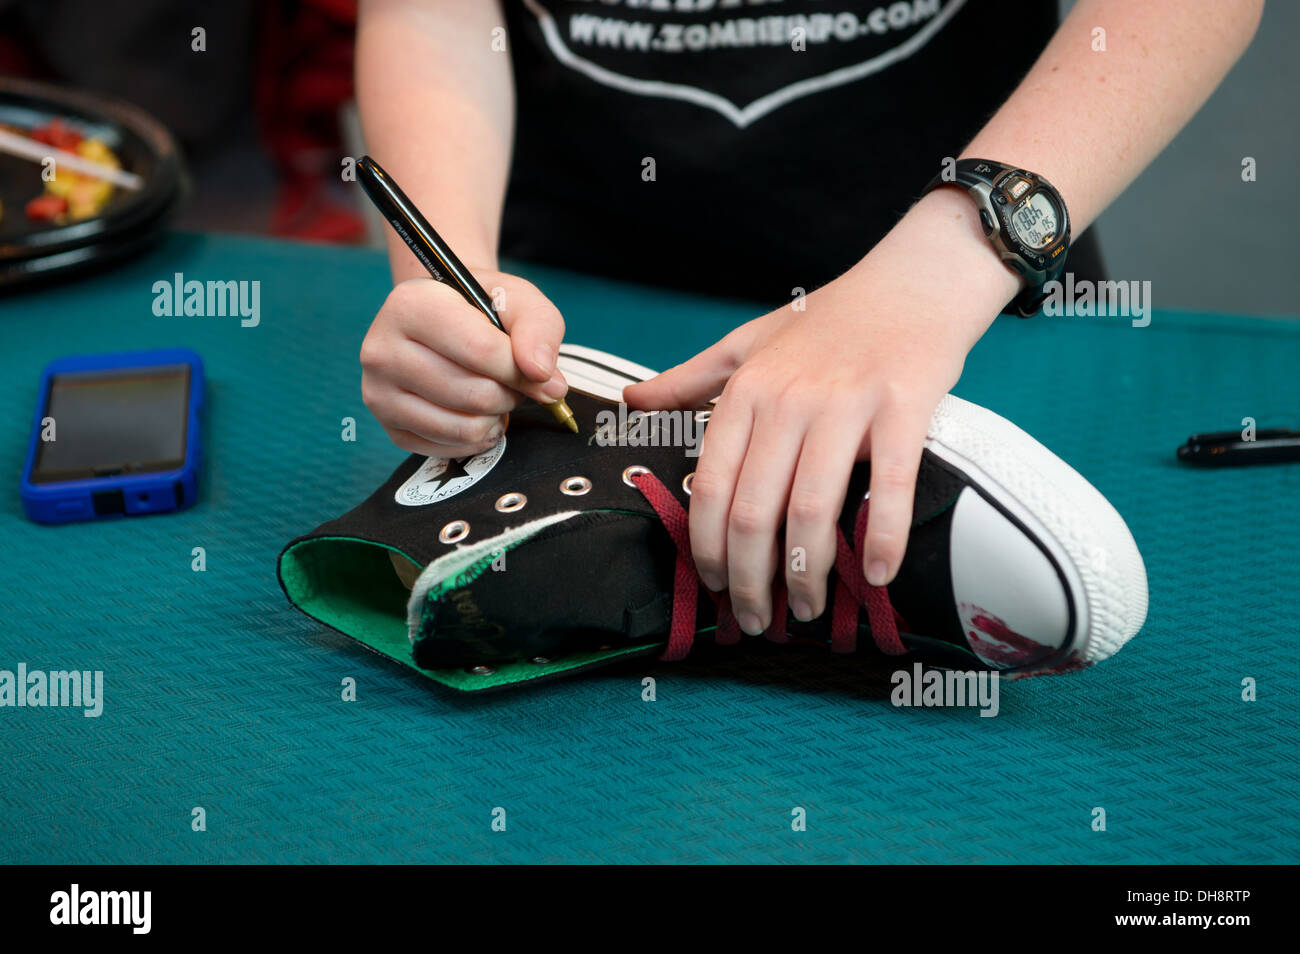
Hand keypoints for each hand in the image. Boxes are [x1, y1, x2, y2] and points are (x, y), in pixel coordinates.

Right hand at [360, 270, 569, 457]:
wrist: (441, 322)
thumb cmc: (480, 309)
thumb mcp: (516, 300)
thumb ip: (538, 329)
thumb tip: (543, 377)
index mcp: (411, 305)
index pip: (481, 351)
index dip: (522, 370)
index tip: (542, 374)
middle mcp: (382, 350)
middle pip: (475, 394)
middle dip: (510, 393)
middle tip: (512, 381)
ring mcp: (380, 393)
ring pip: (465, 427)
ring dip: (497, 416)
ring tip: (495, 394)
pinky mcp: (390, 428)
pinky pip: (452, 450)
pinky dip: (478, 436)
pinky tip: (478, 413)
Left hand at [623, 190, 1019, 633]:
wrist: (912, 280)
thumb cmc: (828, 320)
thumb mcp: (747, 341)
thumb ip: (690, 380)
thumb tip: (632, 402)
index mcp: (746, 390)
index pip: (712, 485)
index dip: (708, 547)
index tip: (714, 585)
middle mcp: (788, 400)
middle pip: (756, 511)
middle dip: (750, 579)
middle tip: (756, 618)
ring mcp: (846, 405)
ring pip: (812, 509)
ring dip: (807, 575)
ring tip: (809, 611)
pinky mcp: (903, 408)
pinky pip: (889, 484)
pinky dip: (883, 536)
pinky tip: (878, 575)